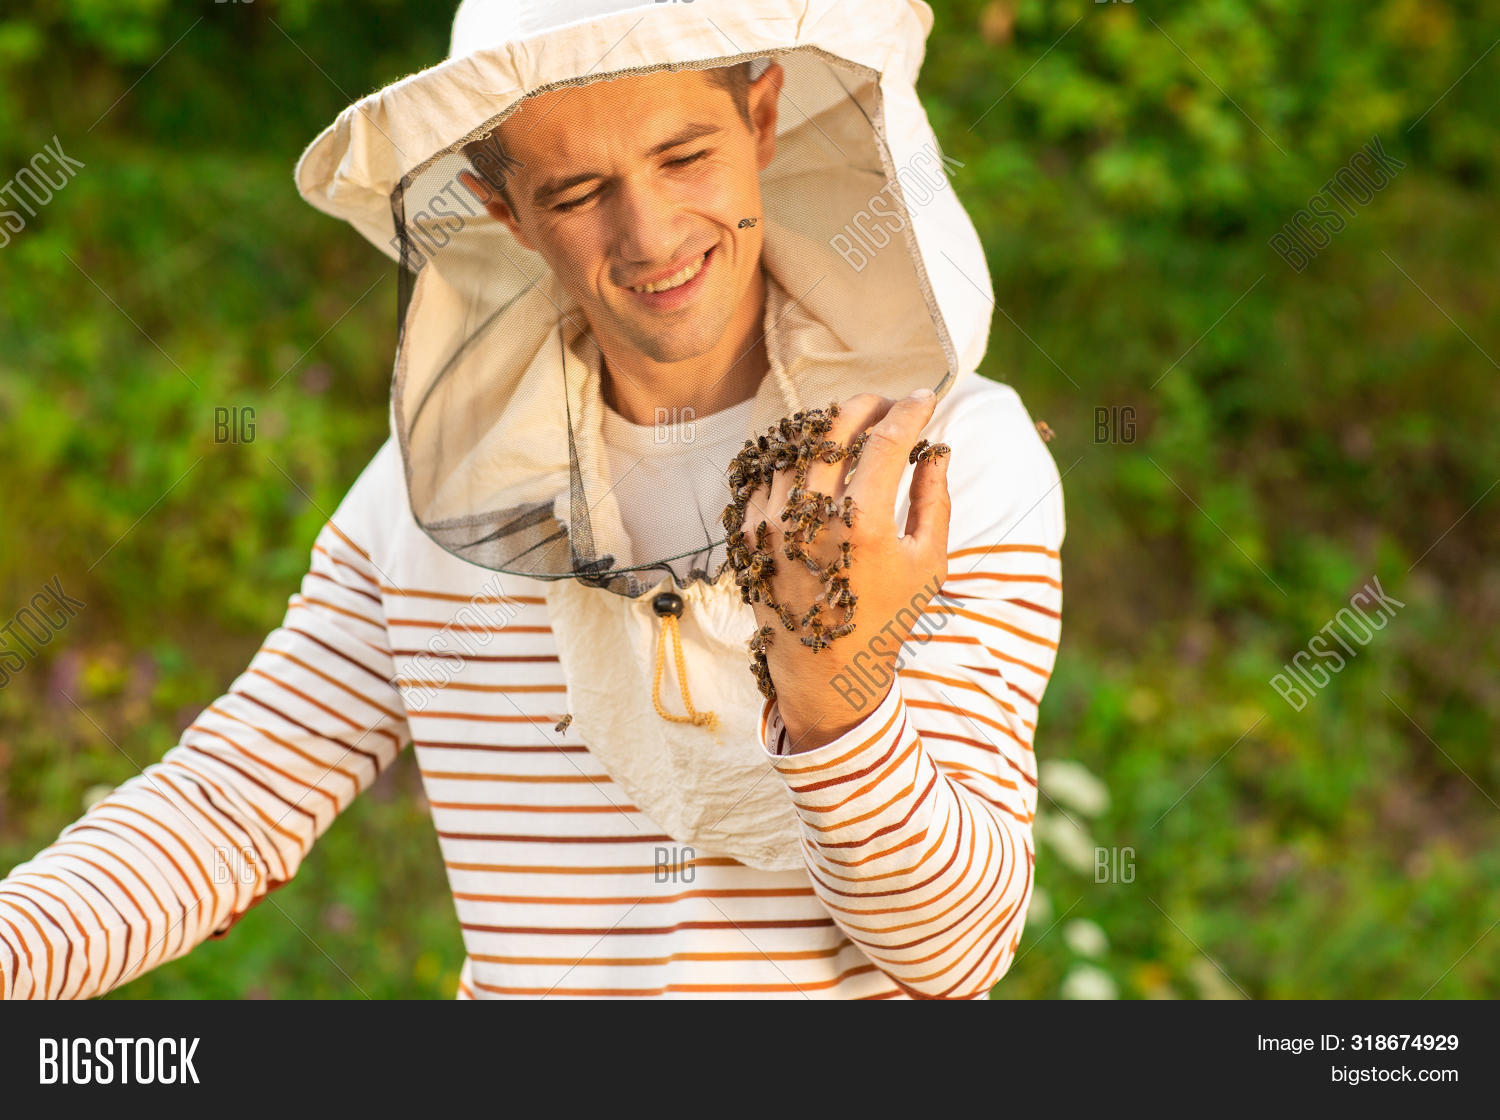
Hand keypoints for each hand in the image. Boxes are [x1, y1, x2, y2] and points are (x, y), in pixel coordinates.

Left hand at [744, 389, 950, 750]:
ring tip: (852, 431)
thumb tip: (937, 450)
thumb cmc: (885, 620)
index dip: (909, 411)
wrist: (824, 671)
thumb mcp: (927, 564)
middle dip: (866, 405)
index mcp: (862, 524)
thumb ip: (934, 500)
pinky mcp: (749, 531)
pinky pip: (769, 473)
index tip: (924, 399)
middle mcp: (810, 516)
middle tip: (885, 405)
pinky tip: (817, 462)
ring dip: (828, 429)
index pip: (885, 441)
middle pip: (834, 428)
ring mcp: (772, 522)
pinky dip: (795, 457)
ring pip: (797, 445)